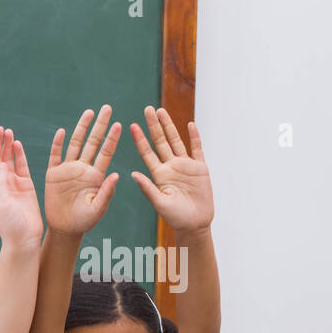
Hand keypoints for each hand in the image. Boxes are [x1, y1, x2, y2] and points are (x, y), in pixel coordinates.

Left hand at [0, 126, 41, 246]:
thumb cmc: (10, 225)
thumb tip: (2, 166)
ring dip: (7, 146)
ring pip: (9, 160)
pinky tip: (17, 144)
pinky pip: (22, 166)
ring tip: (8, 132)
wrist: (25, 238)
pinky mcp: (26, 185)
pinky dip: (19, 155)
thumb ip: (1, 184)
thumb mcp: (1, 204)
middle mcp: (0, 185)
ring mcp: (13, 184)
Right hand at [44, 106, 120, 234]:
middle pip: (92, 142)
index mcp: (96, 176)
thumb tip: (116, 175)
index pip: (105, 152)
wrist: (64, 228)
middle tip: (107, 108)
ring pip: (75, 144)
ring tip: (89, 112)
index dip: (111, 138)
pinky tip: (61, 131)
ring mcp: (68, 170)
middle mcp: (83, 169)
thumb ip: (106, 192)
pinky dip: (57, 144)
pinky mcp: (53, 175)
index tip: (118, 124)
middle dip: (100, 125)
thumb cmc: (84, 221)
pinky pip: (55, 156)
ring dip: (82, 128)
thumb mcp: (98, 209)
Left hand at [130, 106, 212, 232]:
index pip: (147, 153)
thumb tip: (132, 174)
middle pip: (160, 141)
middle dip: (154, 125)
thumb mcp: (159, 203)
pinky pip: (197, 149)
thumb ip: (147, 188)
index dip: (140, 139)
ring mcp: (185, 165)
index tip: (132, 126)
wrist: (195, 223)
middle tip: (147, 109)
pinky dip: (194, 137)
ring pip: (176, 141)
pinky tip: (190, 125)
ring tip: (162, 111)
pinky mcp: (200, 168)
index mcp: (158, 175)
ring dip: (169, 126)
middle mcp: (170, 166)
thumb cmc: (175, 217)